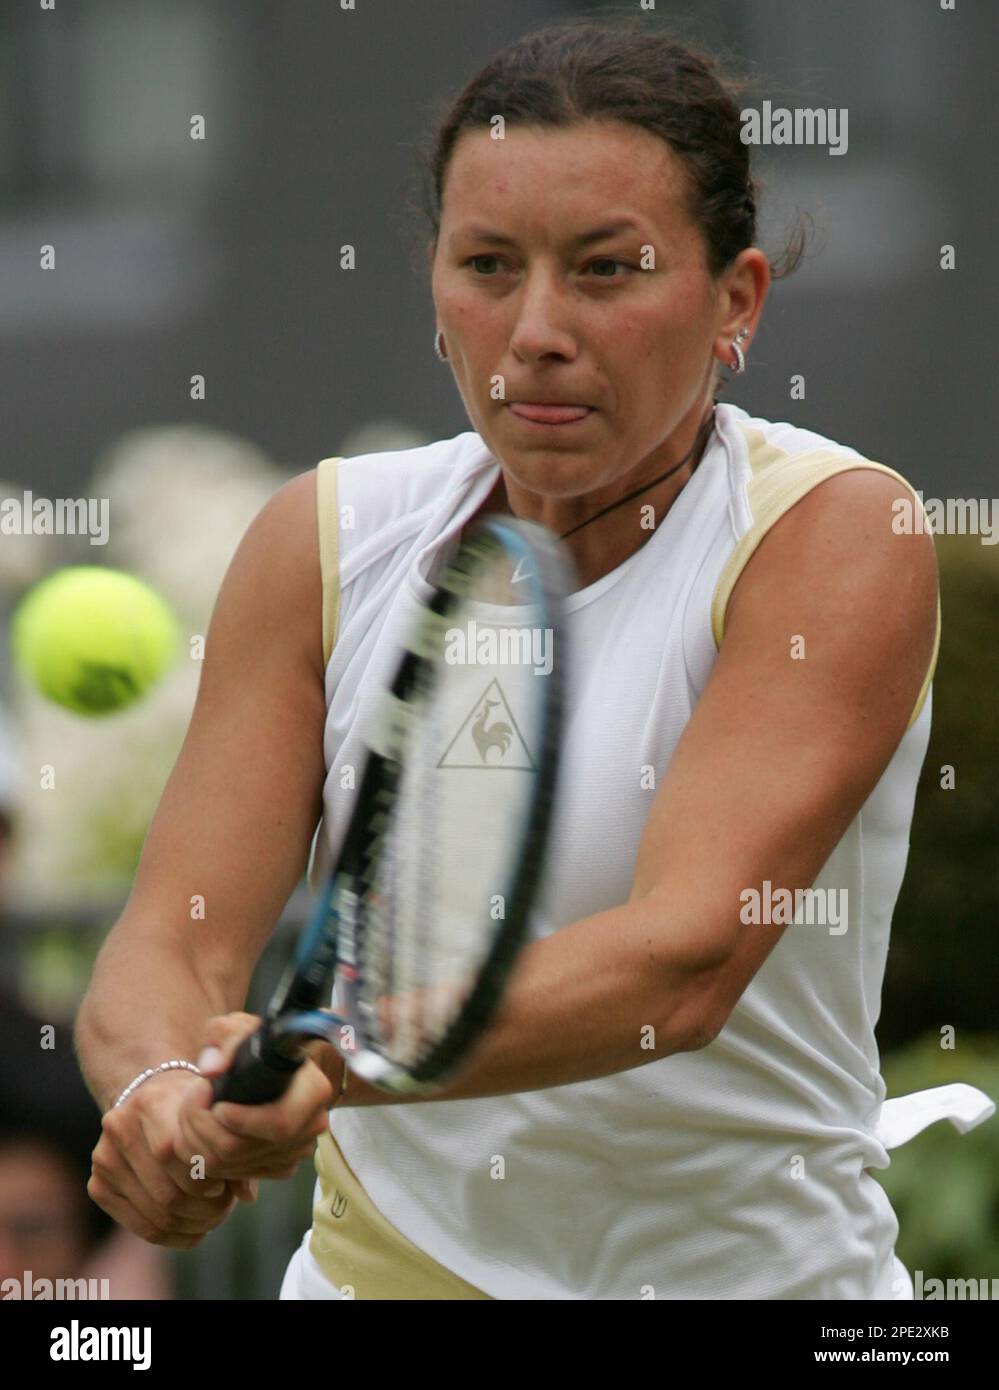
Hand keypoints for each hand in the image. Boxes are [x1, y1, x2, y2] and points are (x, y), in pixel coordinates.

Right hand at [88, 1068, 255, 1250]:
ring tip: (215, 1217)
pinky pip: (142, 1227)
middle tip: (226, 1206)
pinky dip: (175, 1236)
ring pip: (157, 1213)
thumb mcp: (215, 1114)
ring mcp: (104, 1158)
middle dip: (204, 1208)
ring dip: (193, 1224)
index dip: (204, 1177)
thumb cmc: (194, 1108)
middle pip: (167, 1190)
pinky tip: (195, 1230)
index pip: (173, 1153)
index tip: (226, 1183)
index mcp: (149, 1101)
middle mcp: (119, 1126)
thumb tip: (248, 1195)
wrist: (151, 1100)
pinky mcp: (98, 1186)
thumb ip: (232, 1148)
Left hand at [174, 1011, 342, 1183]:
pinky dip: (206, 1155)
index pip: (280, 1124)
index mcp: (314, 1091)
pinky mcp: (277, 1167)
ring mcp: (295, 1151)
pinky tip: (202, 1128)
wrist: (264, 1065)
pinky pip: (234, 1175)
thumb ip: (224, 1039)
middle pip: (245, 1149)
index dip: (241, 1121)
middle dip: (203, 1127)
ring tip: (190, 1108)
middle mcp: (311, 1126)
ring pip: (231, 1165)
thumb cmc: (253, 1044)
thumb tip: (211, 1069)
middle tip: (190, 1097)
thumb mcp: (237, 1028)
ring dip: (197, 1140)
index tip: (216, 1104)